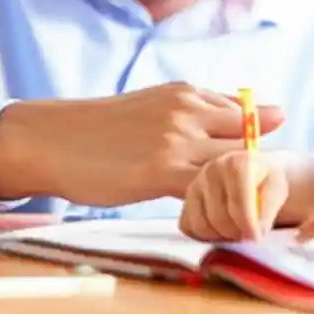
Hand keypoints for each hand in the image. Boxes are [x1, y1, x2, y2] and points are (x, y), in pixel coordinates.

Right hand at [0, 82, 283, 205]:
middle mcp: (189, 111)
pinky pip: (209, 190)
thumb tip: (252, 113)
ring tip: (240, 213)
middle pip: (251, 139)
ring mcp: (178, 140)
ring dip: (243, 190)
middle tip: (258, 196)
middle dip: (261, 168)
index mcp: (189, 94)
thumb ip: (200, 111)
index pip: (248, 115)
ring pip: (234, 164)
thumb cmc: (105, 128)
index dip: (259, 145)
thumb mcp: (156, 105)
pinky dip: (219, 205)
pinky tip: (215, 219)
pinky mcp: (163, 172)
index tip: (256, 170)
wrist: (52, 139)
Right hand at [179, 151, 289, 241]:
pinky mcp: (186, 199)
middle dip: (237, 232)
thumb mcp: (277, 190)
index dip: (248, 224)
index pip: (238, 202)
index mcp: (236, 164)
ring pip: (202, 225)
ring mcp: (195, 184)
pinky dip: (204, 235)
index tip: (256, 237)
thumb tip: (255, 232)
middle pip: (219, 217)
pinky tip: (221, 229)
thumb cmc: (266, 180)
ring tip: (237, 229)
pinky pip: (188, 227)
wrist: (252, 171)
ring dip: (221, 235)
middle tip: (249, 234)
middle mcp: (211, 170)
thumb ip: (268, 210)